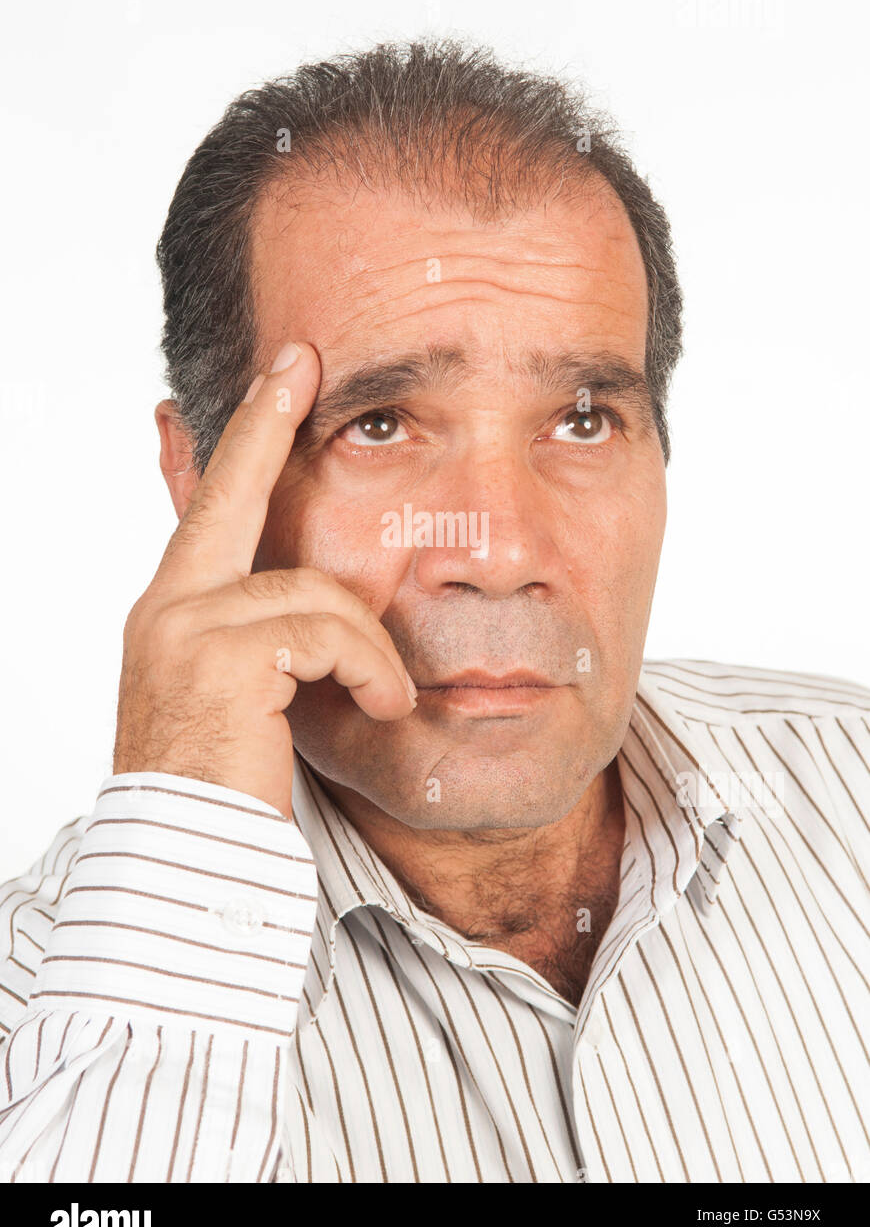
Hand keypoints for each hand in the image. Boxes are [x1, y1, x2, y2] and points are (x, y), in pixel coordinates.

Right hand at [113, 341, 415, 819]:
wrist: (188, 863)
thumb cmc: (227, 786)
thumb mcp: (245, 698)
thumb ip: (268, 636)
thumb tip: (309, 598)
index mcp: (171, 609)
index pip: (209, 504)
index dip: (243, 436)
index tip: (276, 374)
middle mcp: (166, 606)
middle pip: (232, 495)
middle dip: (265, 424)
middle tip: (301, 362)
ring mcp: (186, 628)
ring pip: (313, 589)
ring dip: (366, 645)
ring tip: (387, 696)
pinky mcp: (222, 659)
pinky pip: (326, 632)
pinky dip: (369, 668)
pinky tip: (383, 706)